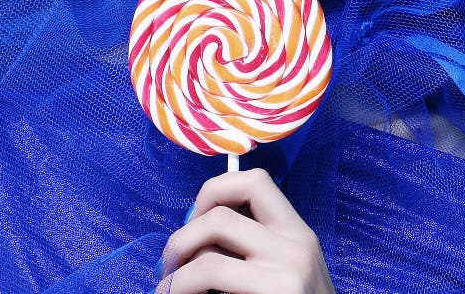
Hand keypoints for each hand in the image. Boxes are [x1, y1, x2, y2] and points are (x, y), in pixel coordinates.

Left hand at [157, 168, 335, 293]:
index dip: (215, 191)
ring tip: (167, 292)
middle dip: (181, 238)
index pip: (255, 182)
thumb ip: (256, 244)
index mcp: (297, 233)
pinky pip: (212, 289)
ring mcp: (284, 282)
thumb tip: (198, 227)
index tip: (197, 219)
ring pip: (208, 262)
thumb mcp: (290, 269)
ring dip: (176, 279)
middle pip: (220, 218)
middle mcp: (295, 250)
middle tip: (170, 264)